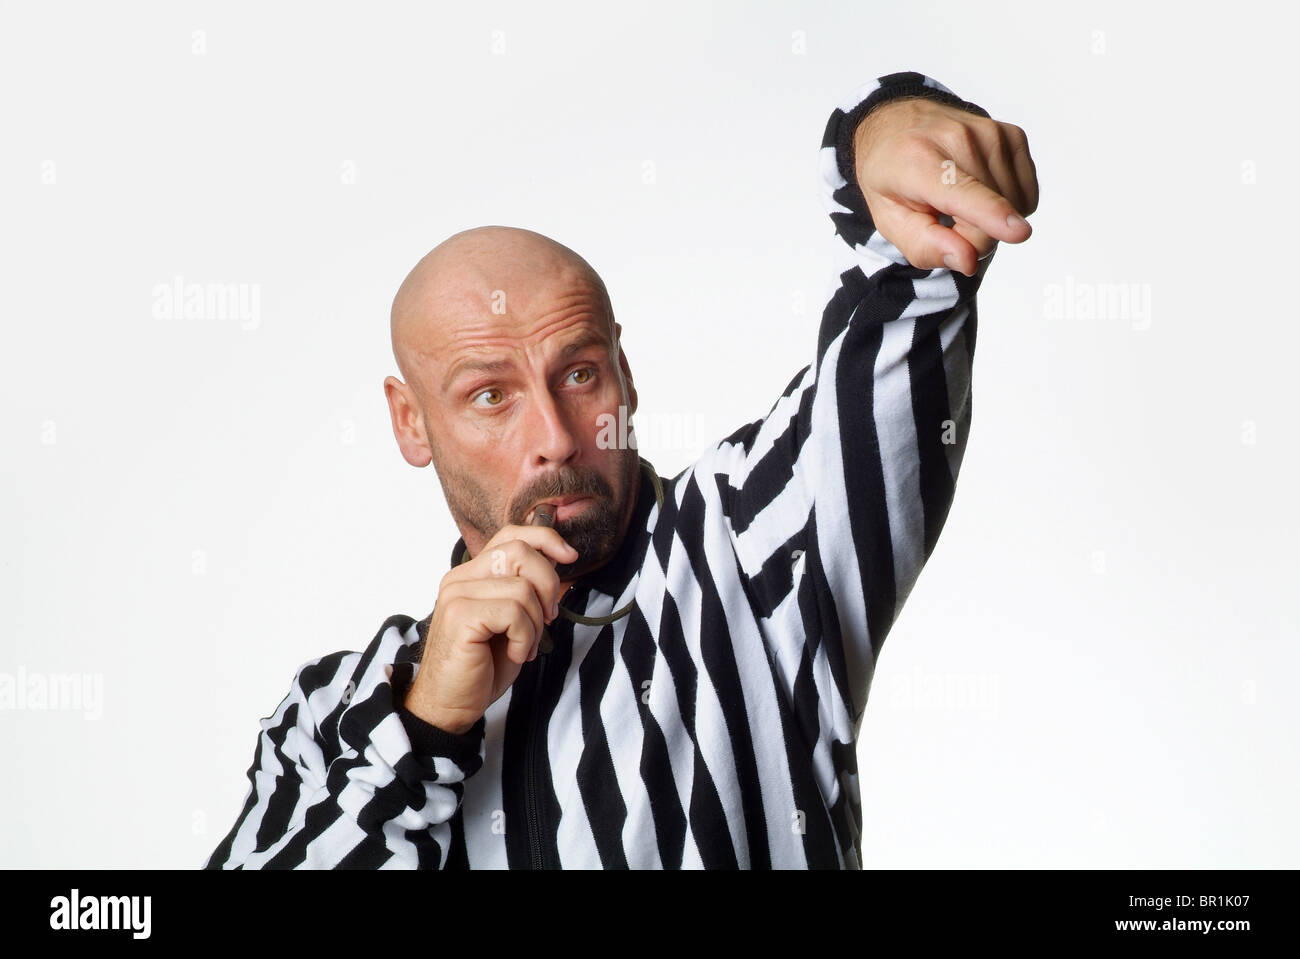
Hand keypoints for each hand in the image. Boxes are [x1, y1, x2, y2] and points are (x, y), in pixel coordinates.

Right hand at [402, 524, 578, 733]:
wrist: (449, 706)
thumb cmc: (482, 667)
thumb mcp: (512, 622)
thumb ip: (526, 590)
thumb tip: (560, 561)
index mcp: (471, 575)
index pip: (510, 535)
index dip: (545, 538)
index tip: (570, 557)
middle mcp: (460, 579)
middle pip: (520, 552)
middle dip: (548, 585)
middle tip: (548, 618)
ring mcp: (457, 595)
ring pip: (522, 588)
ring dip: (536, 623)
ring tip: (524, 646)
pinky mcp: (461, 616)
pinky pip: (514, 612)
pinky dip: (525, 638)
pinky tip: (515, 654)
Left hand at [852, 95, 1038, 274]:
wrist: (898, 124)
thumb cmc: (892, 175)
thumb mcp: (888, 219)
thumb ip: (923, 245)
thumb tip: (967, 260)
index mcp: (918, 160)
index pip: (963, 192)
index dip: (991, 215)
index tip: (1019, 233)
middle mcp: (959, 138)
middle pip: (988, 219)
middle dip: (970, 237)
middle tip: (943, 219)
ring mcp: (991, 133)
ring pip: (1013, 209)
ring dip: (989, 220)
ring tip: (958, 201)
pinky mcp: (1013, 136)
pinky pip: (1026, 196)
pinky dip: (1006, 203)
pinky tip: (980, 190)